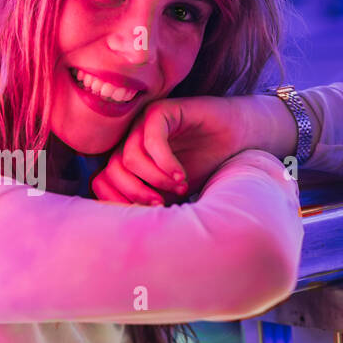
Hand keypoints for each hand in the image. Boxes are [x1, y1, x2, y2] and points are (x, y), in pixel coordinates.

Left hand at [90, 95, 295, 205]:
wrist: (240, 142)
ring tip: (180, 188)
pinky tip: (181, 175)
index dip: (117, 203)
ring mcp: (143, 124)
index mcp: (127, 163)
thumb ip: (150, 205)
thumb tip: (126, 232)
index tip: (145, 217)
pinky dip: (164, 162)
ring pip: (128, 157)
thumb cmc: (207, 168)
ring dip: (154, 179)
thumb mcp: (174, 196)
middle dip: (135, 194)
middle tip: (162, 205)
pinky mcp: (163, 111)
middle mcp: (131, 142)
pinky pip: (151, 137)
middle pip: (111, 172)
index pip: (102, 183)